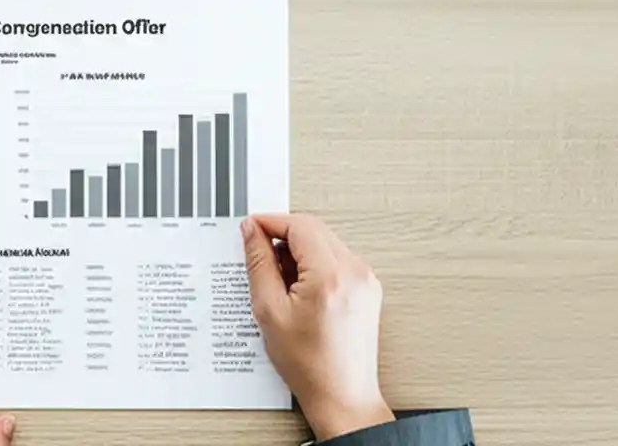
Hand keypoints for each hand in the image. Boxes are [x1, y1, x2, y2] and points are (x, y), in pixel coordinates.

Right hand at [240, 214, 393, 440]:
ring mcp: (365, 280)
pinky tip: (299, 289)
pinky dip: (314, 263)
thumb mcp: (269, 311)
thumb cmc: (308, 365)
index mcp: (330, 276)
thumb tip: (252, 233)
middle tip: (260, 255)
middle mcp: (354, 272)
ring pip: (325, 242)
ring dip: (299, 250)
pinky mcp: (367, 288)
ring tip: (280, 282)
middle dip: (283, 235)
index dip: (270, 222)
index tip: (251, 229)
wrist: (341, 395)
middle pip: (314, 229)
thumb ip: (259, 264)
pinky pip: (336, 259)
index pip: (299, 225)